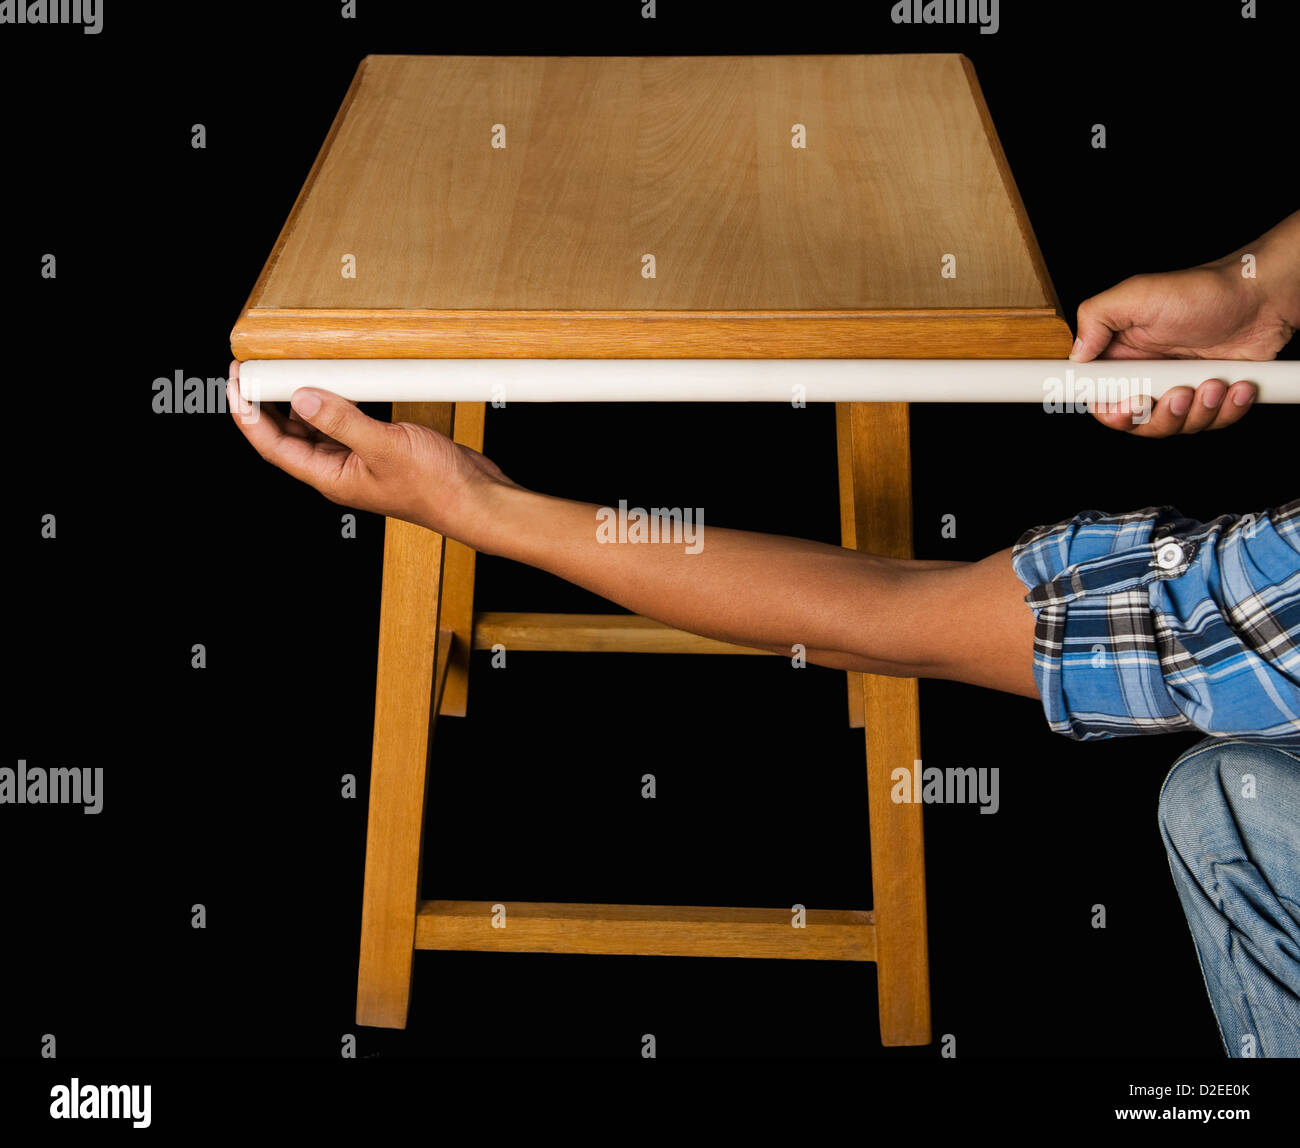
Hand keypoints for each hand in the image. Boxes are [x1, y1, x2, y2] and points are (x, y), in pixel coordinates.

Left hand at [226, 361, 516, 543]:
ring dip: (299, 401)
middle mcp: (339, 471)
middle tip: (254, 368)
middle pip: (287, 437)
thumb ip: (342, 421)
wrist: (475, 499)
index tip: (237, 380)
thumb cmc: (437, 487)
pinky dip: (334, 402)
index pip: (272, 445)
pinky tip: (337, 384)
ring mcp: (359, 462)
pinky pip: (344, 424)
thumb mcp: (386, 447)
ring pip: (315, 429)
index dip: (247, 414)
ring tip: (288, 370)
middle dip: (266, 404)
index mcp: (331, 477)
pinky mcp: (380, 451)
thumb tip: (302, 398)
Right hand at [1070, 260, 1294, 435]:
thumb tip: (1076, 353)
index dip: (1109, 411)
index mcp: (1122, 357)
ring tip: (1212, 382)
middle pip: (1135, 422)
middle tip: (1176, 393)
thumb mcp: (1136, 294)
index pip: (1099, 399)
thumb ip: (1095, 318)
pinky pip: (1210, 424)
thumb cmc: (1203, 291)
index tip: (1127, 404)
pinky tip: (1234, 384)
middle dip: (1157, 416)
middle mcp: (1147, 376)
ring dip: (1196, 411)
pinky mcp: (1210, 398)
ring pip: (1173, 427)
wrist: (1262, 297)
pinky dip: (1226, 409)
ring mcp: (1179, 389)